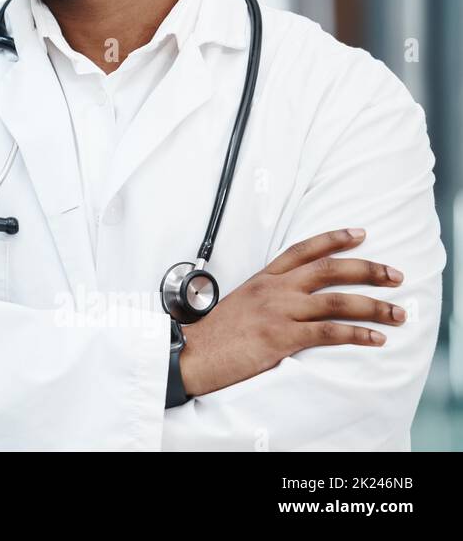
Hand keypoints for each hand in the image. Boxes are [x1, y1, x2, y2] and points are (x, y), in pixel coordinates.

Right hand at [179, 228, 405, 396]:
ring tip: (399, 313)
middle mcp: (274, 290)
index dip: (334, 239)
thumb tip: (290, 304)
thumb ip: (265, 298)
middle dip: (368, 269)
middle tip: (395, 275)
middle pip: (329, 269)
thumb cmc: (212, 335)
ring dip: (375, 306)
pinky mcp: (282, 337)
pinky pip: (329, 332)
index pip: (303, 250)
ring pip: (338, 301)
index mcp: (262, 279)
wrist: (190, 353)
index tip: (361, 234)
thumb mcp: (239, 304)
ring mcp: (278, 312)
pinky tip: (375, 339)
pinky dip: (357, 335)